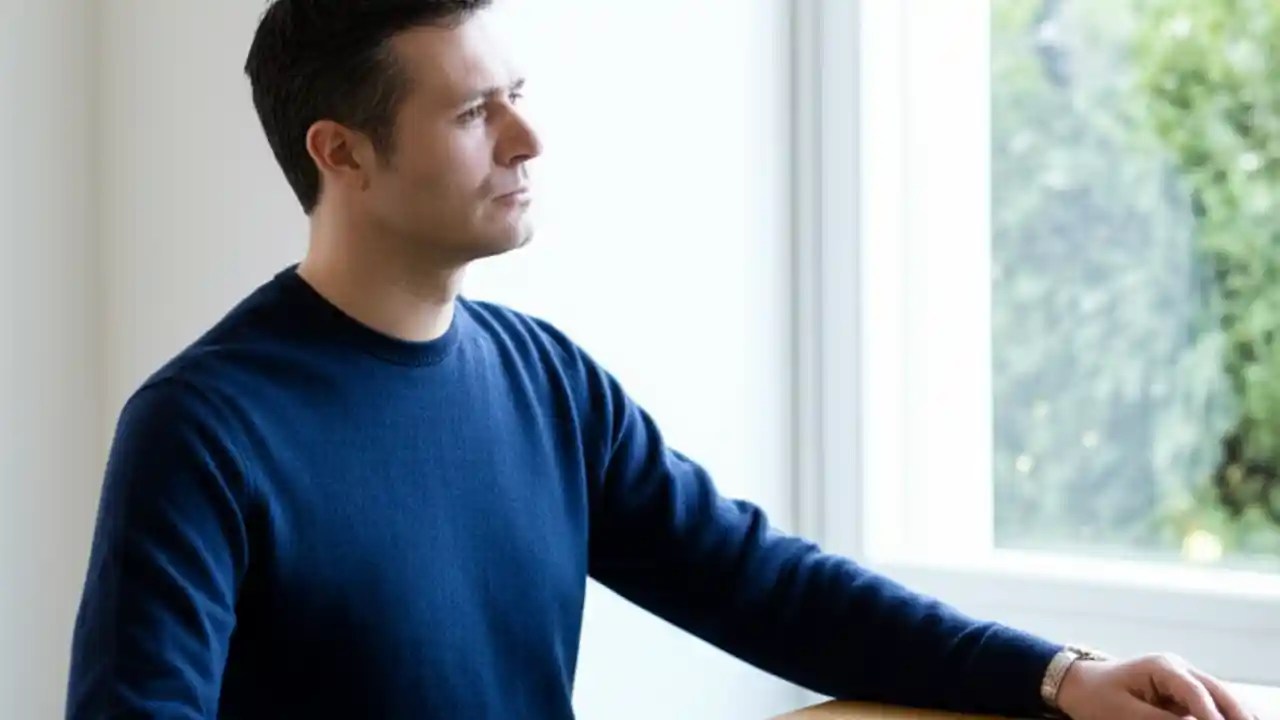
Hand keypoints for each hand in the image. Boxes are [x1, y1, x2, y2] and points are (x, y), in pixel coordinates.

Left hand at [1055, 653, 1259, 719]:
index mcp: (1162, 666)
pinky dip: (1225, 715)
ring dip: (1236, 713)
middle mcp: (1179, 669)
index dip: (1212, 714)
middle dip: (1236, 713)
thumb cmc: (1097, 697)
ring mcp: (1185, 680)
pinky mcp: (1185, 693)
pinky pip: (1212, 705)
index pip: (1194, 691)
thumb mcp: (1124, 712)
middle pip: (1218, 691)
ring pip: (1222, 697)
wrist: (1080, 685)